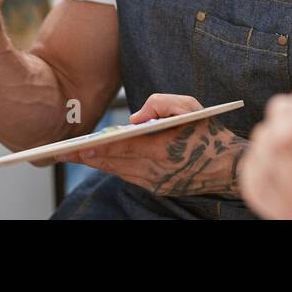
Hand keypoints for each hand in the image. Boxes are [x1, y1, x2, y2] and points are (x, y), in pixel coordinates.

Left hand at [55, 94, 247, 198]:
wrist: (229, 166)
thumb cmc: (210, 132)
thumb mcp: (191, 107)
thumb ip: (161, 103)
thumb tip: (135, 117)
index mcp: (164, 150)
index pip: (123, 150)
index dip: (98, 149)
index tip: (77, 147)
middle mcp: (157, 171)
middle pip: (115, 164)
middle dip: (88, 158)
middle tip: (62, 152)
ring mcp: (157, 183)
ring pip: (119, 173)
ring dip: (98, 164)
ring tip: (76, 155)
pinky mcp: (159, 189)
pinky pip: (130, 178)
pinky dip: (114, 169)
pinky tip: (102, 162)